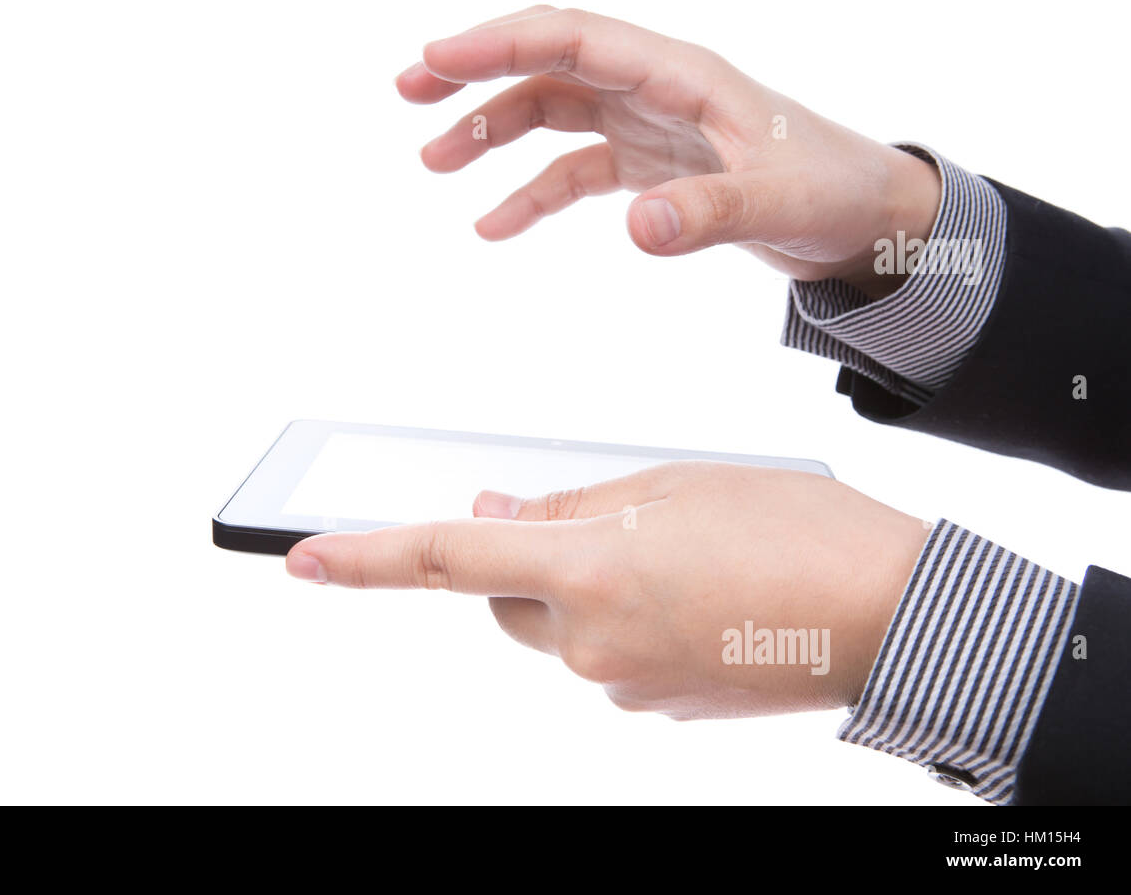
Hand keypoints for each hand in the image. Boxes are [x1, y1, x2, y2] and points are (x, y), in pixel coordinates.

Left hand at [285, 462, 928, 718]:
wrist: (895, 617)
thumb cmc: (796, 530)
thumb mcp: (675, 485)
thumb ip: (570, 509)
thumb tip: (496, 519)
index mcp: (587, 573)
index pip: (447, 562)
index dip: (365, 560)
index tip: (300, 558)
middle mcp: (589, 646)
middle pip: (506, 602)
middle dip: (523, 563)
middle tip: (602, 525)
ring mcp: (622, 689)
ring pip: (562, 630)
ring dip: (587, 590)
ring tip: (682, 559)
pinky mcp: (656, 710)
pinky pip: (610, 658)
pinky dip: (628, 622)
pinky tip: (698, 597)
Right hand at [397, 6, 940, 295]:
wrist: (866, 218)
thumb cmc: (836, 193)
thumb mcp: (781, 204)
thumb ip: (710, 213)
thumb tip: (636, 228)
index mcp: (683, 74)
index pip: (575, 39)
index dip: (499, 42)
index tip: (434, 59)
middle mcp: (656, 88)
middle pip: (549, 60)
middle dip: (476, 69)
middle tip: (409, 89)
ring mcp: (649, 126)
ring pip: (552, 110)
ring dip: (492, 130)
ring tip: (435, 159)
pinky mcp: (651, 166)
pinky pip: (574, 170)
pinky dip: (530, 192)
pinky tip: (493, 223)